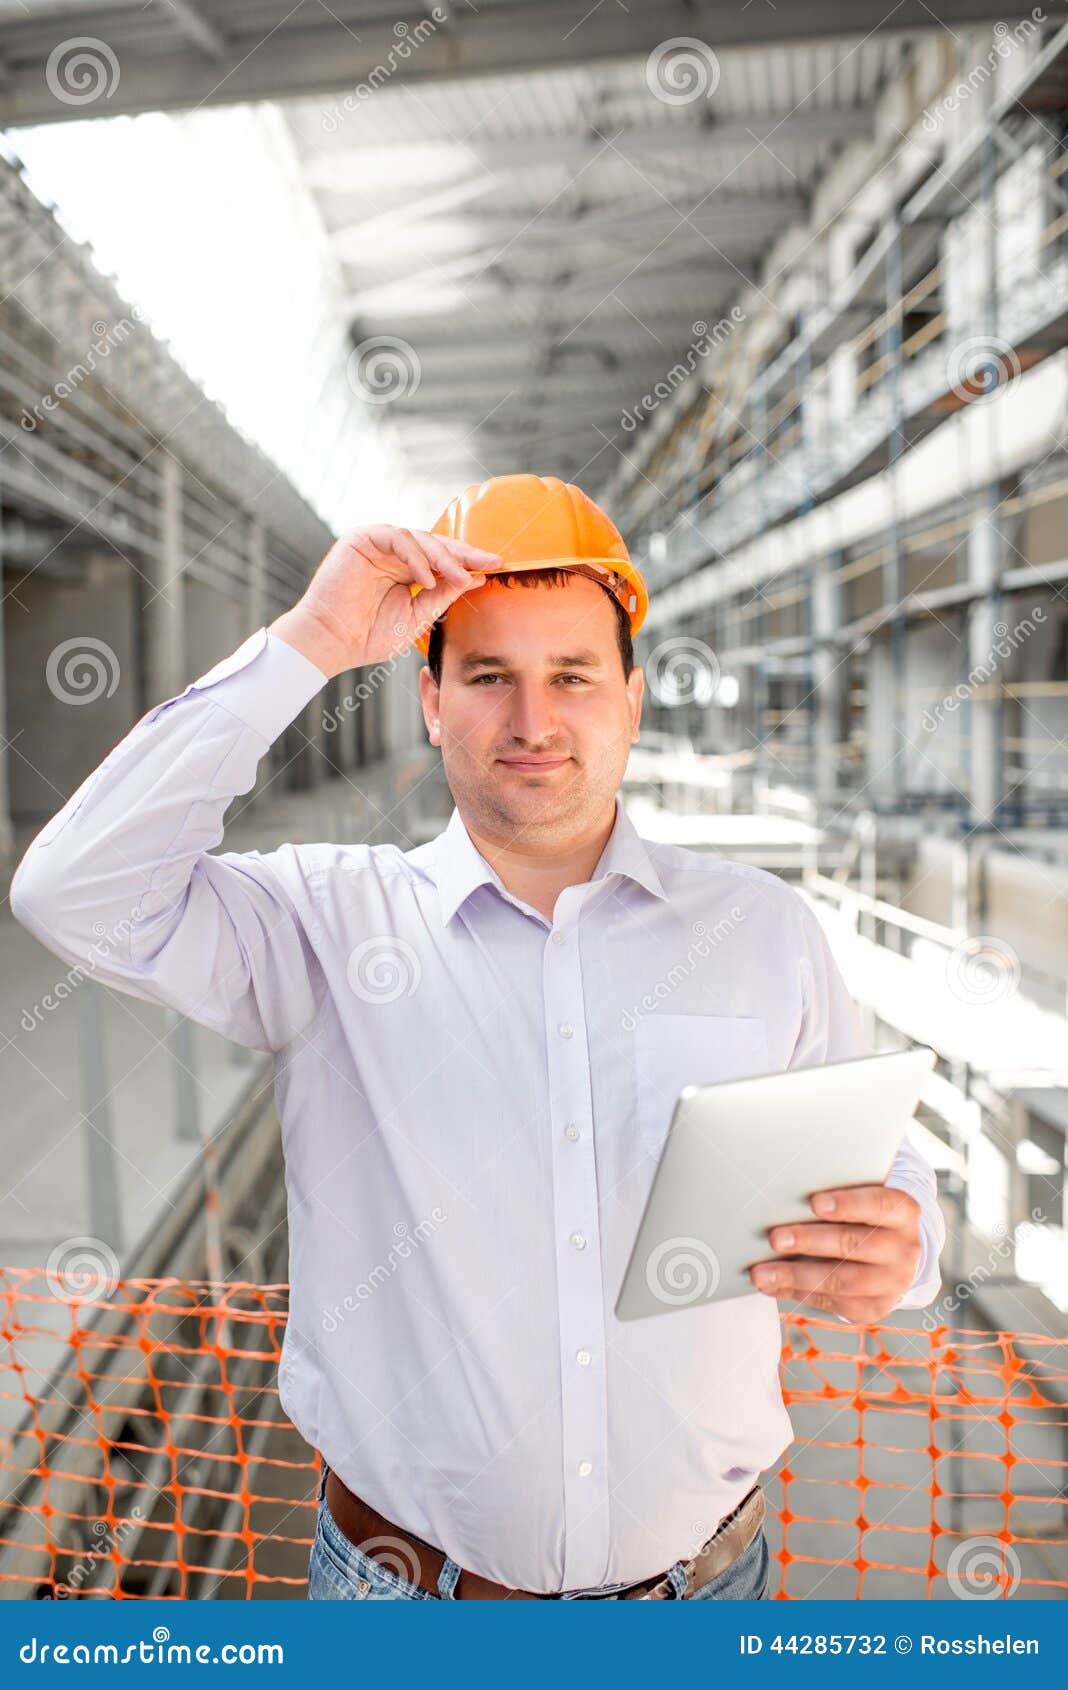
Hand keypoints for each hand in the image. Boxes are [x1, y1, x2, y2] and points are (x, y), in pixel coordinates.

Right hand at [269, 525, 502, 676]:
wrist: (332, 643)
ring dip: (444, 558)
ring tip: (460, 577)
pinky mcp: (361, 538)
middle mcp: (393, 553)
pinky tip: (427, 578)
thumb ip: (443, 595)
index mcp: (405, 569)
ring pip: (420, 538)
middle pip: (436, 544)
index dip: (469, 561)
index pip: (443, 559)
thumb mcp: (417, 616)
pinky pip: (397, 538)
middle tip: (490, 561)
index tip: (497, 566)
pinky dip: (416, 557)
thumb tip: (476, 578)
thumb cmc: (368, 635)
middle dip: (465, 553)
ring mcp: (377, 544)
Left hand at [748, 1185, 922, 1324]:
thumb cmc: (863, 1217)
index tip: (814, 1203)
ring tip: (761, 1272)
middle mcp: (904, 1249)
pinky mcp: (874, 1308)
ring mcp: (892, 1282)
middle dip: (810, 1241)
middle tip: (775, 1238)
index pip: (879, 1204)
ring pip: (842, 1281)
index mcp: (903, 1212)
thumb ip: (834, 1192)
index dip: (847, 1204)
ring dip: (796, 1276)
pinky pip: (833, 1303)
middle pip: (854, 1244)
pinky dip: (797, 1293)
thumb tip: (785, 1189)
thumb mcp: (860, 1197)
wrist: (891, 1256)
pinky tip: (771, 1285)